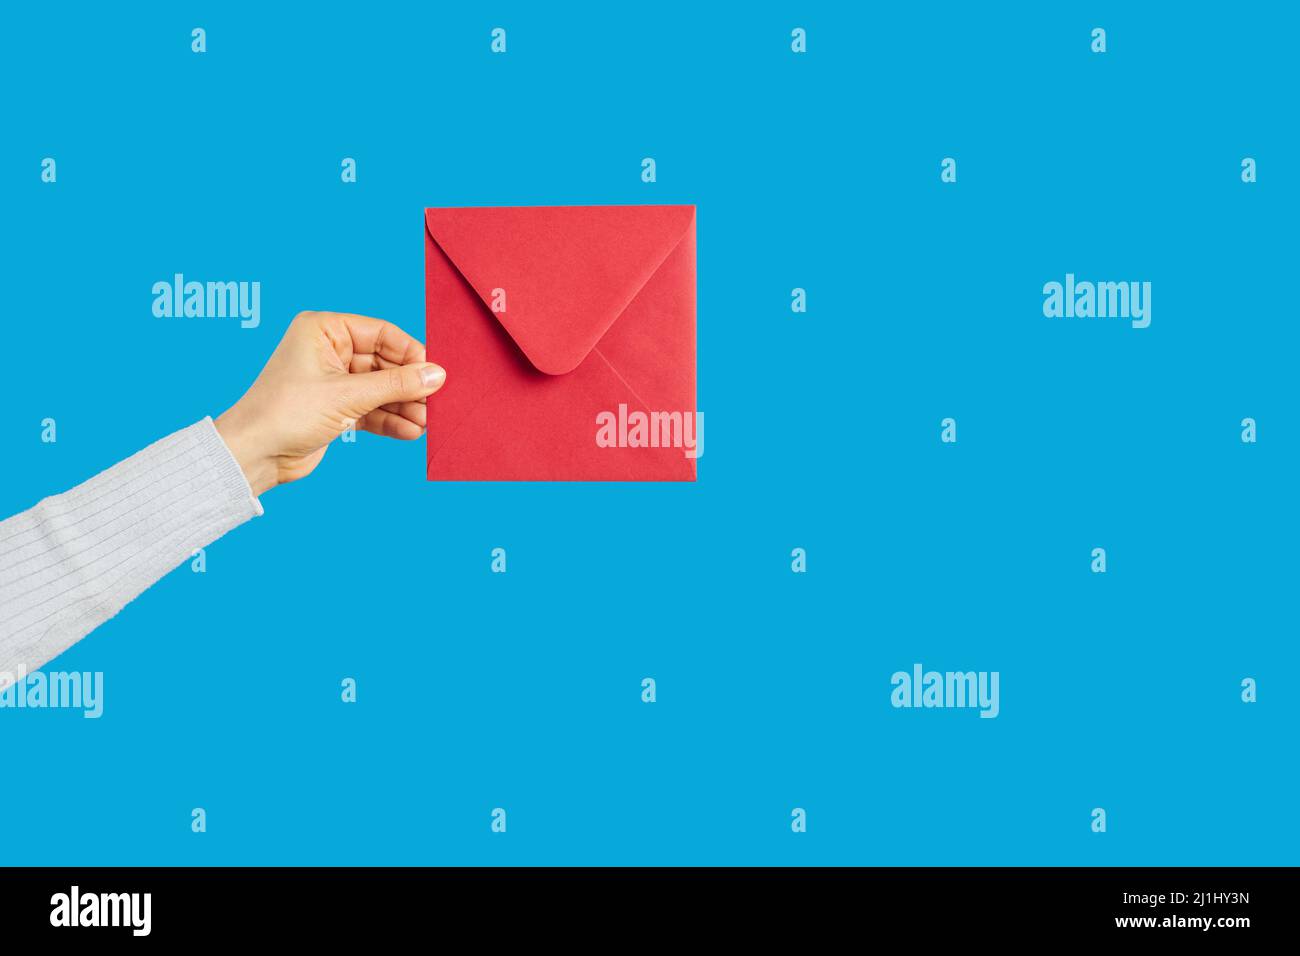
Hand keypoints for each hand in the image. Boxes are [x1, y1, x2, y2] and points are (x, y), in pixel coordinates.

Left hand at [215, 311, 445, 495]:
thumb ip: (396, 384)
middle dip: (409, 386)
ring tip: (424, 423)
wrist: (254, 454)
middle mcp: (329, 351)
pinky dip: (390, 420)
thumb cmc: (286, 413)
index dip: (410, 353)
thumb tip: (436, 375)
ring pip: (381, 388)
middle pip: (385, 363)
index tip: (435, 373)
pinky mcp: (336, 408)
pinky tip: (409, 432)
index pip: (381, 332)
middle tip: (434, 403)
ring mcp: (333, 380)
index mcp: (324, 330)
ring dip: (403, 406)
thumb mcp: (347, 395)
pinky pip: (372, 408)